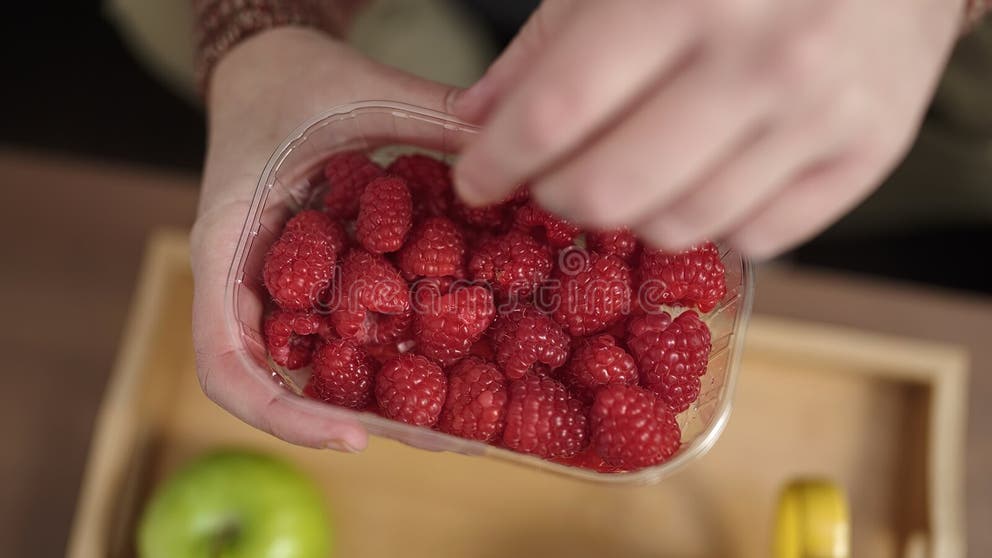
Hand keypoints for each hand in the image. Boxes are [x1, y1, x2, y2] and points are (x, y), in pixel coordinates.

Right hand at [191, 28, 459, 450]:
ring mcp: (276, 286)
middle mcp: (245, 281)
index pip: (224, 361)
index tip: (352, 436)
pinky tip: (448, 362)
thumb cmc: (289, 79)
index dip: (279, 413)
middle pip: (276, 382)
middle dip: (351, 419)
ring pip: (312, 365)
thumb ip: (430, 114)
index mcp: (229, 245)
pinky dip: (385, 353)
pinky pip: (338, 329)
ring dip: (375, 397)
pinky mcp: (309, 279)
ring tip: (457, 423)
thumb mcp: (356, 91)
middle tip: (441, 440)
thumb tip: (512, 142)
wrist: (263, 67)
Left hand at [452, 0, 965, 257]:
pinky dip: (714, 219)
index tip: (477, 179)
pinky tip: (708, 176)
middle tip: (552, 177)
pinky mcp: (867, 154)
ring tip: (633, 169)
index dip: (498, 160)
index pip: (556, 112)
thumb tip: (479, 115)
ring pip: (679, 226)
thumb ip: (549, 40)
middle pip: (610, 189)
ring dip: (632, 211)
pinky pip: (757, 239)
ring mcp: (820, 113)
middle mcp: (760, 59)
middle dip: (557, 195)